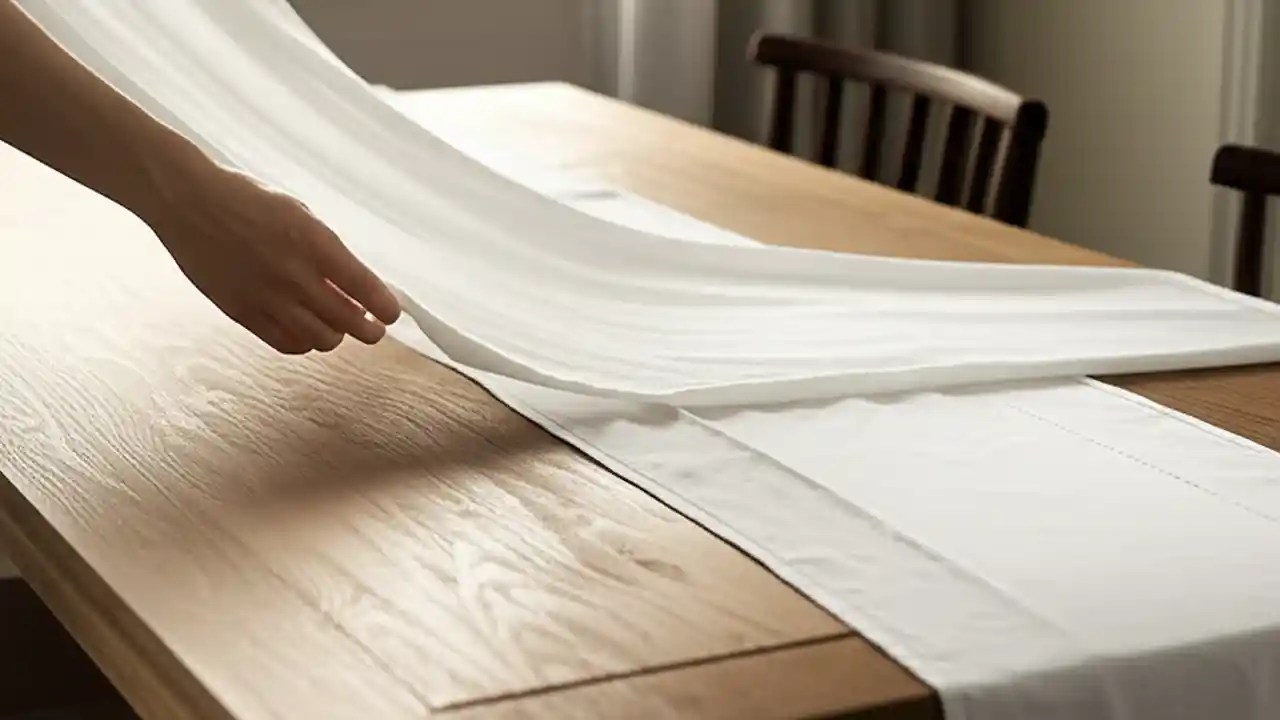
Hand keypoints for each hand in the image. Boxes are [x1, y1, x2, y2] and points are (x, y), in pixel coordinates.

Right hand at [146, 163, 400, 354]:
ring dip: (336, 336)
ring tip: (336, 326)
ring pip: (322, 340)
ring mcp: (267, 297)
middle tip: (374, 328)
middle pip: (350, 323)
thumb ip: (328, 250)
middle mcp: (295, 275)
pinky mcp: (242, 312)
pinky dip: (304, 343)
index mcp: (316, 243)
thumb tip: (356, 285)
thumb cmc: (248, 199)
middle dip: (370, 330)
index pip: (367, 290)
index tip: (392, 313)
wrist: (188, 200)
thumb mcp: (300, 213)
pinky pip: (286, 344)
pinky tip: (306, 331)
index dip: (386, 309)